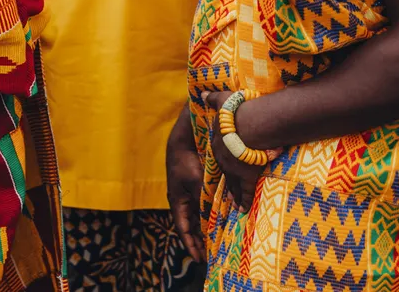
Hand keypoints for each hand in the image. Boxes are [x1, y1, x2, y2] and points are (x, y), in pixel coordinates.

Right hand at [166, 104, 205, 262]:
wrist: (184, 138)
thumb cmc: (186, 159)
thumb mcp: (196, 181)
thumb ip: (204, 198)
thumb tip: (214, 216)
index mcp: (177, 200)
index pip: (183, 228)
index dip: (190, 244)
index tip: (199, 259)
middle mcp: (183, 199)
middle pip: (191, 225)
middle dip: (198, 240)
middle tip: (209, 256)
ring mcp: (190, 192)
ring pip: (198, 217)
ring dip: (206, 229)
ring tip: (216, 243)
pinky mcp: (198, 185)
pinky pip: (205, 206)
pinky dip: (211, 216)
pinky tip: (221, 222)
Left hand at [203, 91, 266, 211]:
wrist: (250, 125)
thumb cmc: (237, 113)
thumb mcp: (222, 101)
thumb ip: (212, 99)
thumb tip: (202, 94)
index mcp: (218, 142)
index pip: (219, 153)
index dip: (222, 160)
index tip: (223, 165)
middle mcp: (223, 157)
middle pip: (224, 172)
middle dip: (227, 181)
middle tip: (227, 191)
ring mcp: (234, 168)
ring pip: (233, 184)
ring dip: (234, 195)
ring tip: (235, 205)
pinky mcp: (246, 176)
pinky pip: (244, 192)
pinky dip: (244, 201)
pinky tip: (243, 209)